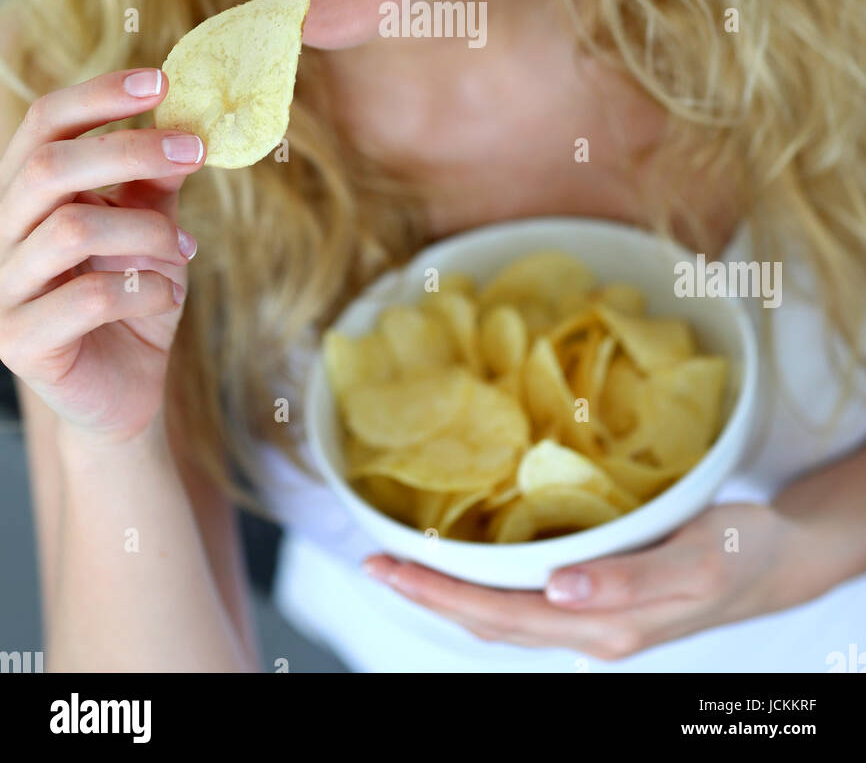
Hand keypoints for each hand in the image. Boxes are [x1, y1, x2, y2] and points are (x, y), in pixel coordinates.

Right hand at [0, 68, 205, 445]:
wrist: (125, 392)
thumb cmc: (133, 299)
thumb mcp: (153, 229)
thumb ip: (157, 181)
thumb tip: (187, 119)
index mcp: (26, 196)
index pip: (42, 124)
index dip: (98, 95)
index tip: (163, 80)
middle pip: (51, 166)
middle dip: (131, 150)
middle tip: (196, 151)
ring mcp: (1, 289)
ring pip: (73, 228)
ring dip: (147, 233)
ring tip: (183, 253)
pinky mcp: (19, 341)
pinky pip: (89, 296)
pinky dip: (145, 289)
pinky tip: (166, 298)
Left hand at [364, 502, 810, 658]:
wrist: (775, 560)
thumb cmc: (738, 553)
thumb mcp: (695, 562)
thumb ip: (629, 580)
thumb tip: (560, 589)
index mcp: (603, 627)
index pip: (497, 617)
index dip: (437, 595)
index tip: (385, 565)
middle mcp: (587, 630)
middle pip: (488, 622)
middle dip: (426, 595)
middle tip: (372, 560)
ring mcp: (593, 618)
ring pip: (503, 614)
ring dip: (451, 592)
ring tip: (406, 560)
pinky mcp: (601, 597)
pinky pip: (528, 597)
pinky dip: (488, 581)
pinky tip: (472, 556)